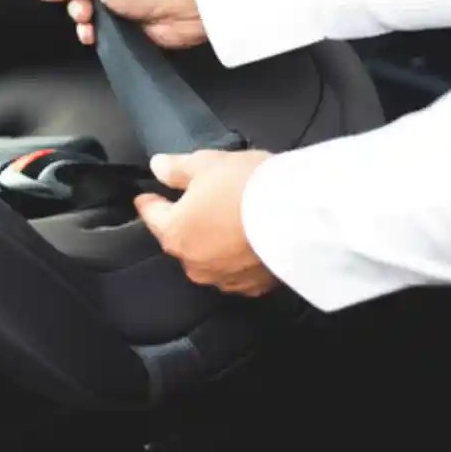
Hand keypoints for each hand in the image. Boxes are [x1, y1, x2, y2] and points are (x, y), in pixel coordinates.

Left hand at [134, 151, 278, 296]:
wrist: (303, 216)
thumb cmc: (251, 188)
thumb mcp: (207, 164)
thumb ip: (177, 168)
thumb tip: (158, 167)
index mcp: (175, 234)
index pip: (152, 215)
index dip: (149, 201)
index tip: (147, 197)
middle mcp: (194, 263)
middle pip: (181, 237)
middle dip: (187, 220)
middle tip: (203, 199)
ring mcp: (225, 279)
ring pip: (209, 256)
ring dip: (214, 240)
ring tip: (233, 216)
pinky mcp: (254, 287)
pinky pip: (237, 269)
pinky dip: (239, 255)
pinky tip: (251, 238)